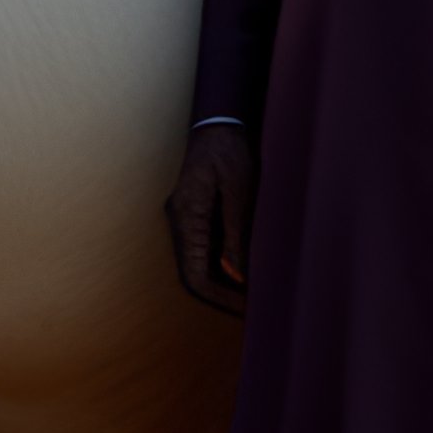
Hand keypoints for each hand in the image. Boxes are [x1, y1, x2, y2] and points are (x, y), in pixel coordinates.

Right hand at [166, 125, 258, 315]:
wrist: (218, 123)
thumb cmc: (230, 152)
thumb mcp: (240, 193)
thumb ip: (235, 235)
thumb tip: (236, 275)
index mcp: (187, 217)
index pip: (195, 274)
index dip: (220, 297)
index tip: (246, 309)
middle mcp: (180, 222)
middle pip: (194, 275)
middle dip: (222, 295)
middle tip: (252, 309)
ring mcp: (185, 220)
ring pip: (198, 265)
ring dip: (222, 283)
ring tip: (252, 296)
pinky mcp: (195, 216)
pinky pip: (204, 250)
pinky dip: (222, 266)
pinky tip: (245, 273)